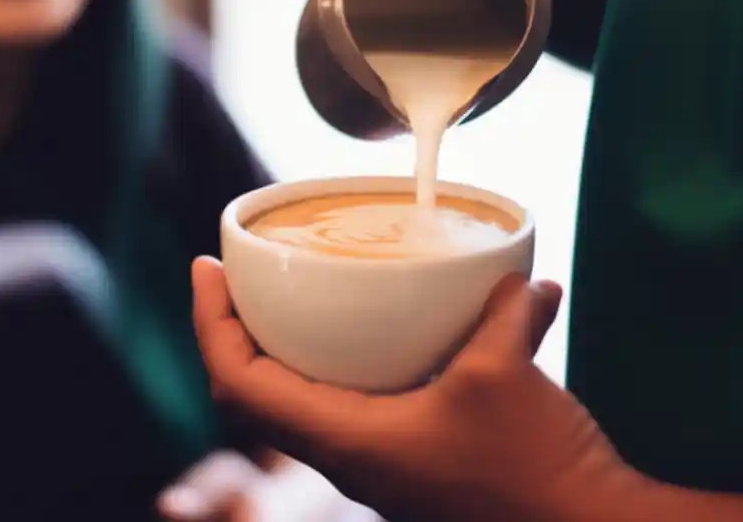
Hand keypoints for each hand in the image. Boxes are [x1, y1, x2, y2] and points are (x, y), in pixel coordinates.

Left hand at [191, 257, 641, 521]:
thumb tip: (522, 277)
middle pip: (253, 396)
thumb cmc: (535, 475)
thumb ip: (502, 314)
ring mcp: (377, 464)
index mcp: (345, 441)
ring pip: (297, 405)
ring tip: (289, 297)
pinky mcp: (411, 461)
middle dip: (234, 333)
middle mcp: (349, 457)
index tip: (207, 268)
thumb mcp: (505, 374)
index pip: (238, 385)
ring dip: (281, 351)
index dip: (210, 324)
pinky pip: (349, 407)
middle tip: (239, 278)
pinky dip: (340, 364)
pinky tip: (378, 331)